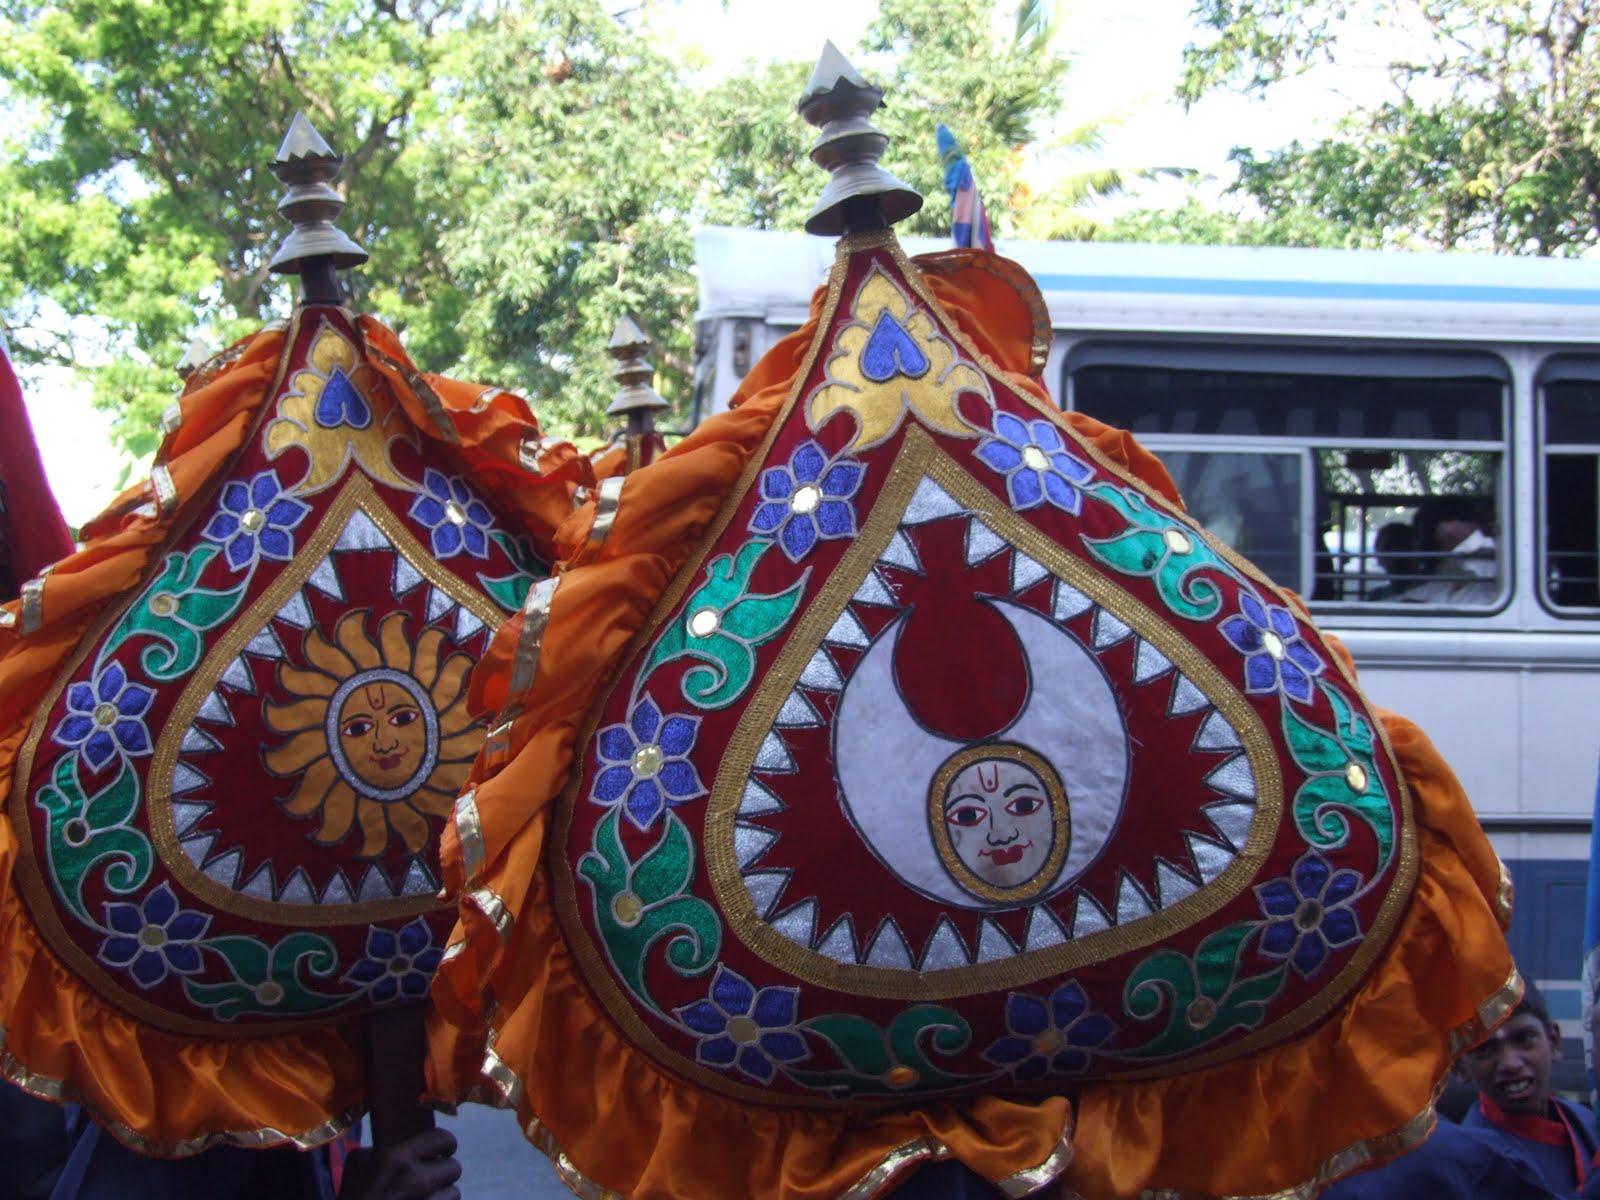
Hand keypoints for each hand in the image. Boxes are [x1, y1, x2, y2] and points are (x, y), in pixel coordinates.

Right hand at [338, 1127, 461, 1199]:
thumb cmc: (352, 1199)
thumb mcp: (357, 1165)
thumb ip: (384, 1148)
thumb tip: (404, 1142)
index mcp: (397, 1159)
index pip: (445, 1139)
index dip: (444, 1144)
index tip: (440, 1150)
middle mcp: (416, 1180)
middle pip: (454, 1167)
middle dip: (442, 1172)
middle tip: (430, 1177)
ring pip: (454, 1192)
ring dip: (442, 1195)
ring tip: (425, 1197)